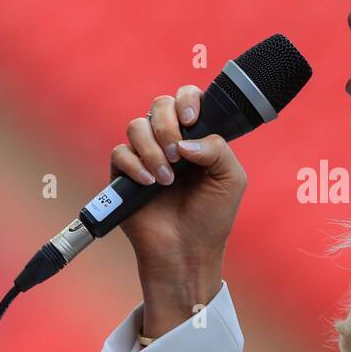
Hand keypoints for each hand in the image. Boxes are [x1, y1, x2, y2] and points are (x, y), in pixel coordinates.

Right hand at [110, 86, 245, 334]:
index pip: (187, 99)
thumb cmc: (212, 217)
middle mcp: (169, 141)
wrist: (188, 252)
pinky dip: (135, 165)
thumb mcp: (230, 179)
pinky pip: (120, 152)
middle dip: (167, 124)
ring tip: (167, 179)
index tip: (192, 119)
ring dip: (153, 149)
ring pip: (137, 126)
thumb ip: (218, 149)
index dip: (187, 100)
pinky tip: (149, 183)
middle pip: (159, 105)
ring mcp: (145, 156)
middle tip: (178, 155)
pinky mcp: (123, 174)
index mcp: (197, 137)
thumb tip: (185, 140)